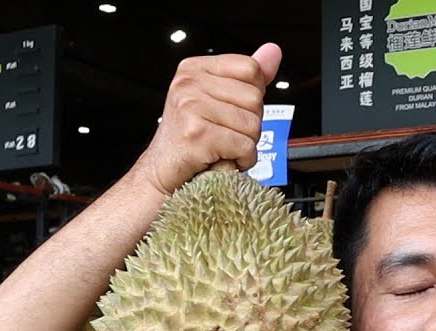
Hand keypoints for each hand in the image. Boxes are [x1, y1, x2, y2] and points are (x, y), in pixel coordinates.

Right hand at [129, 43, 281, 197]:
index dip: (252, 97)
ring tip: (221, 148)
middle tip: (224, 135)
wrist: (162, 173)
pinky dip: (241, 160)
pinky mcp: (196, 134)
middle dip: (249, 124)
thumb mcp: (219, 99)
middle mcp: (188, 83)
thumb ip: (249, 77)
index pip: (251, 69)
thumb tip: (273, 51)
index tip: (231, 112)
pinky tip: (222, 159)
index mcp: (194, 68)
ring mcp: (190, 106)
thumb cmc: (192, 138)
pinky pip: (244, 146)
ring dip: (245, 145)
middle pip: (255, 98)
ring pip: (252, 125)